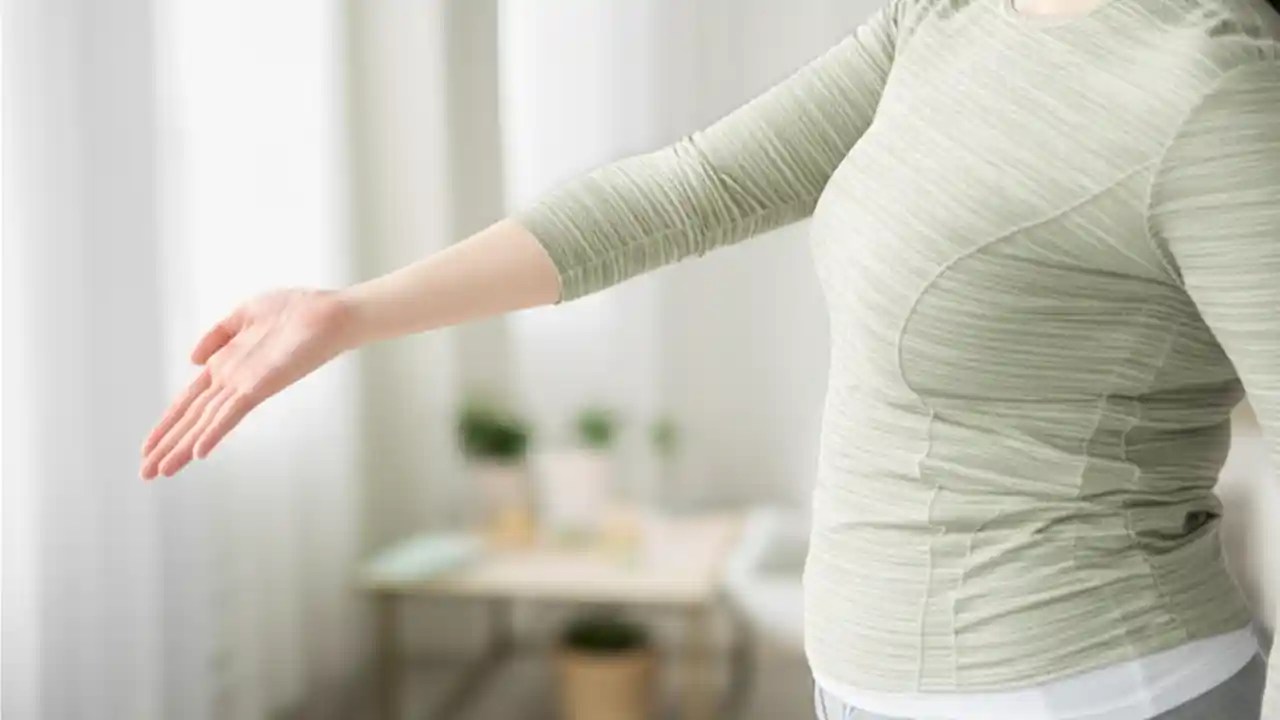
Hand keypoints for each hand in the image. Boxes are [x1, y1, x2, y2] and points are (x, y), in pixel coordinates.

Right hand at [140, 288, 357, 479]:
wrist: (331, 313)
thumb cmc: (297, 310)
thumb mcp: (245, 314)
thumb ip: (217, 334)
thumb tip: (192, 360)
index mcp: (226, 364)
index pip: (189, 401)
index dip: (167, 423)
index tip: (146, 448)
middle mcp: (233, 380)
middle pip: (193, 419)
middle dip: (167, 445)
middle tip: (144, 474)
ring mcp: (246, 386)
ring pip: (206, 423)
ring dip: (182, 448)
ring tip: (160, 472)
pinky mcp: (262, 386)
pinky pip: (233, 413)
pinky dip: (214, 432)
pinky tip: (198, 453)